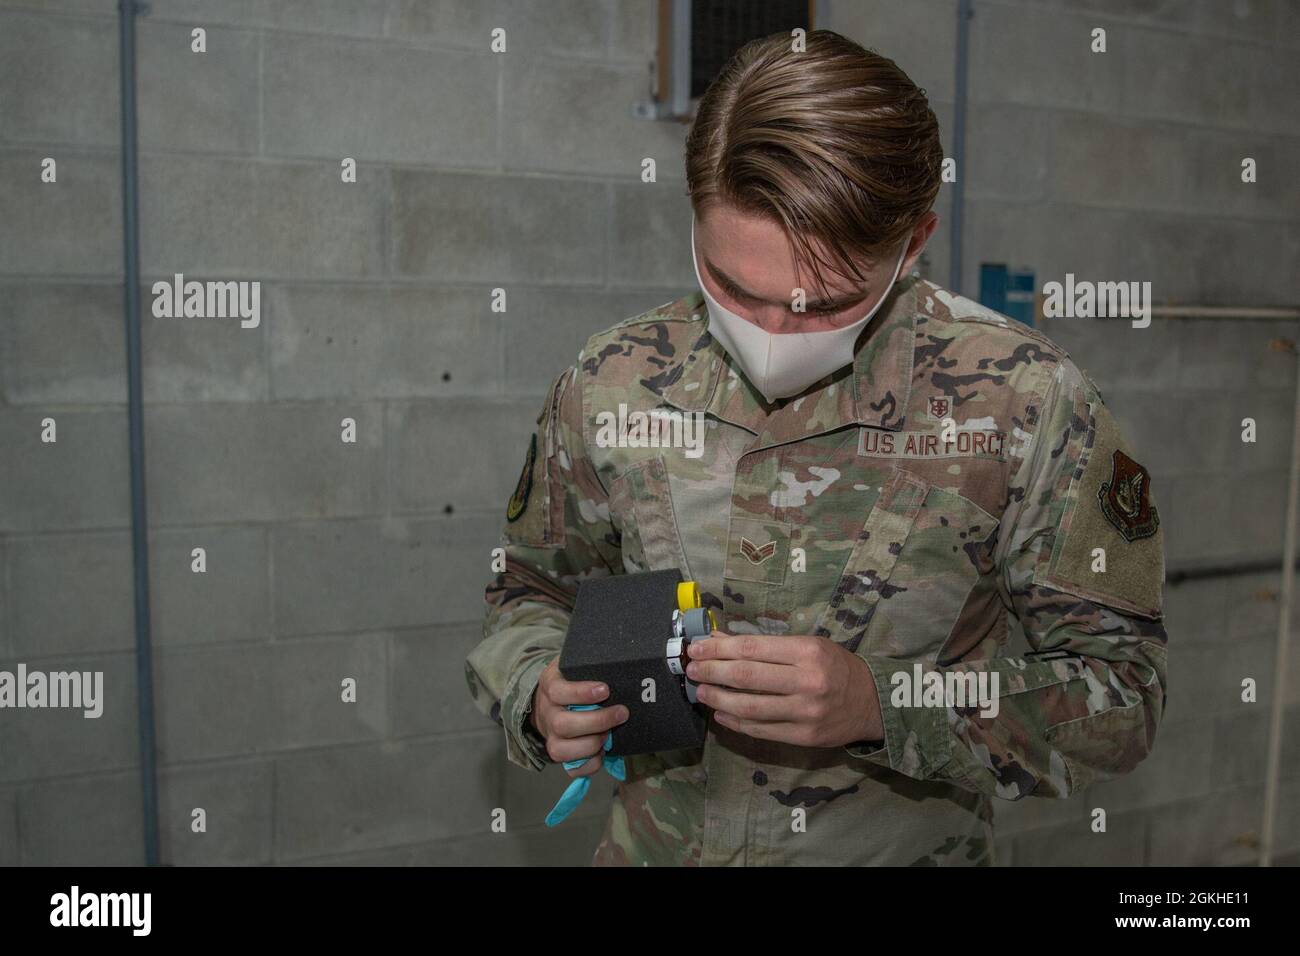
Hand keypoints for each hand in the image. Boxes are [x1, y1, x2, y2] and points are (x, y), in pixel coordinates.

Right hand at [530, 658, 628, 776]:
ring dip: (592, 744)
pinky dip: (589, 765)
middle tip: (621, 713)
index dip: (581, 693)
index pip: (559, 691)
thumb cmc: (573, 679)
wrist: (550, 699)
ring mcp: (551, 736)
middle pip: (563, 724)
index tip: (605, 689)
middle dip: (597, 721)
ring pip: (561, 749)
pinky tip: (603, 753)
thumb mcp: (575, 663)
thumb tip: (620, 653)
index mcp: (550, 685)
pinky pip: (570, 768)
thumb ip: (590, 660)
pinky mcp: (560, 753)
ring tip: (610, 734)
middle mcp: (547, 712)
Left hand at [685, 633, 882, 747]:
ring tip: (700, 691)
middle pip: (747, 676)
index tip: (698, 648)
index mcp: (807, 652)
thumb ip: (764, 645)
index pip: (752, 648)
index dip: (719, 649)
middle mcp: (807, 681)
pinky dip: (736, 722)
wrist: (872, 702)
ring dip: (718, 698)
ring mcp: (805, 712)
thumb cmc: (835, 667)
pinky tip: (721, 713)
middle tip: (691, 669)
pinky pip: (761, 730)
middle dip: (712, 671)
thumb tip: (720, 640)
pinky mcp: (804, 736)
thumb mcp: (806, 645)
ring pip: (750, 707)